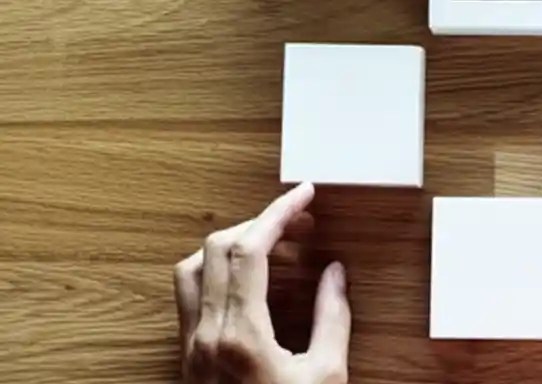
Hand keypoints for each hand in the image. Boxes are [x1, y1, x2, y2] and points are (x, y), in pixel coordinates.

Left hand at [173, 183, 350, 382]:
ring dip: (232, 246)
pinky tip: (250, 282)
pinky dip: (217, 272)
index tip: (303, 194)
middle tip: (301, 223)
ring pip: (194, 268)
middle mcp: (206, 334)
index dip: (278, 212)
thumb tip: (335, 273)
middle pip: (218, 247)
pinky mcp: (187, 358)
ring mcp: (191, 346)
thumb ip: (333, 319)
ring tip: (274, 248)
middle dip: (260, 223)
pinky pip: (191, 295)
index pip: (250, 248)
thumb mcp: (327, 377)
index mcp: (240, 334)